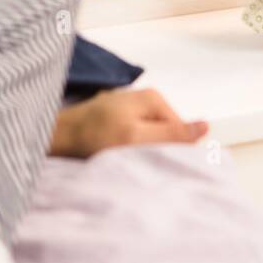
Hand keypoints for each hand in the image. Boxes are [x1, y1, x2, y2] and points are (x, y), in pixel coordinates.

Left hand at [49, 87, 208, 157]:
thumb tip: (206, 127)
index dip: (173, 151)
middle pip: (166, 132)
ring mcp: (129, 107)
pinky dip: (128, 147)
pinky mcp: (117, 118)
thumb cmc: (92, 136)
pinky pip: (134, 136)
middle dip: (156, 149)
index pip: (181, 130)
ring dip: (141, 150)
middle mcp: (143, 99)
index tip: (157, 164)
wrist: (56, 136)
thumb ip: (171, 134)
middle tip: (137, 162)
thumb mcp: (136, 137)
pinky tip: (116, 154)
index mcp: (153, 99)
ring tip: (125, 159)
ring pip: (149, 136)